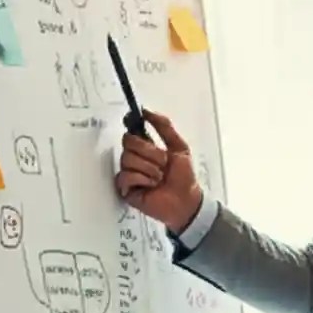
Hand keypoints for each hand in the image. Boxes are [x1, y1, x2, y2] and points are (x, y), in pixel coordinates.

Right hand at [115, 110, 203, 233]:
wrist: (186, 201)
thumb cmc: (184, 177)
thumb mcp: (179, 147)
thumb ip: (164, 127)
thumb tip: (146, 111)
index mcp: (146, 148)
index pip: (131, 132)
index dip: (132, 127)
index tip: (134, 121)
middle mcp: (135, 158)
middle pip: (129, 142)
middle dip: (150, 152)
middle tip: (163, 164)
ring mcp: (129, 173)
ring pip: (128, 159)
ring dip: (149, 168)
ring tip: (159, 178)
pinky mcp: (125, 188)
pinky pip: (125, 176)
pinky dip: (141, 179)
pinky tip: (150, 186)